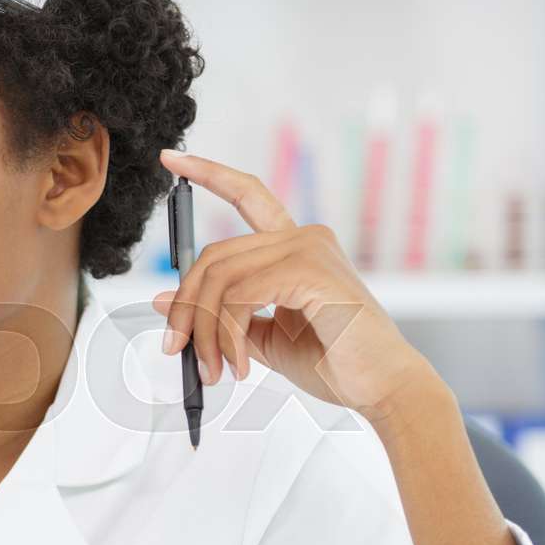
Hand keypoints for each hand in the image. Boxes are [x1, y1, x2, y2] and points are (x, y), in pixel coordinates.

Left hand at [152, 149, 433, 422]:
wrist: (382, 387)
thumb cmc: (334, 361)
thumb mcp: (262, 338)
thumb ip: (218, 315)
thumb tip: (163, 298)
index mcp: (292, 247)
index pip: (246, 195)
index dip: (208, 173)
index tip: (171, 158)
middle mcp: (303, 238)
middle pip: (213, 257)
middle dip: (185, 309)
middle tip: (176, 350)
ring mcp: (309, 250)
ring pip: (220, 279)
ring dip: (205, 331)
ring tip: (214, 369)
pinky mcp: (311, 272)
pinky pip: (241, 296)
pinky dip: (228, 334)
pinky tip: (239, 365)